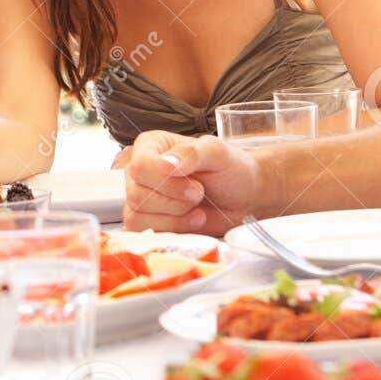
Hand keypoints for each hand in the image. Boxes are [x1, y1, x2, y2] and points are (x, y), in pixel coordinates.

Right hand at [122, 131, 265, 234]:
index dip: (163, 178)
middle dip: (175, 199)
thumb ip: (191, 153)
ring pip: (138, 216)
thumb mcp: (217, 152)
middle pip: (137, 194)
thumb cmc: (230, 169)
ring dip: (175, 216)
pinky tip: (192, 219)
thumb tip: (168, 164)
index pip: (139, 165)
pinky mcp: (150, 221)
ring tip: (197, 207)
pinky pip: (145, 232)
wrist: (243, 197)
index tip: (192, 180)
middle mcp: (142, 172)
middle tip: (199, 192)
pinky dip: (173, 229)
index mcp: (151, 146)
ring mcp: (143, 198)